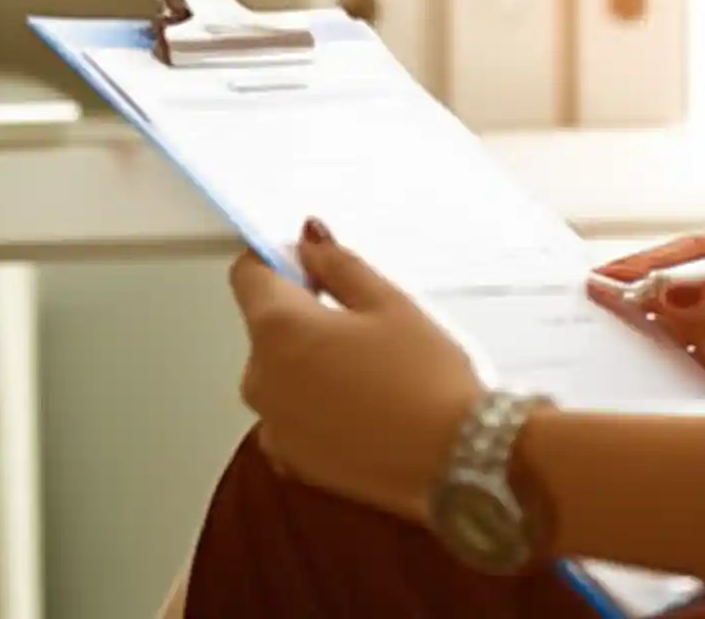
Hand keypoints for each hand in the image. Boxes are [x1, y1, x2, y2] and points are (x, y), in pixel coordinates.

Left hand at [229, 218, 481, 521]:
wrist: (456, 459)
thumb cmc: (426, 379)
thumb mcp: (390, 303)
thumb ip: (339, 265)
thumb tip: (310, 243)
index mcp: (278, 329)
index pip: (248, 274)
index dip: (282, 261)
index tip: (318, 266)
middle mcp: (260, 378)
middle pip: (266, 327)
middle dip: (306, 316)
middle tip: (367, 324)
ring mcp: (274, 425)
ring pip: (282, 373)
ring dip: (312, 363)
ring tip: (374, 372)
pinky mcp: (294, 461)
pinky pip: (293, 416)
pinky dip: (318, 406)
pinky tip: (366, 408)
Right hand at [589, 224, 704, 393]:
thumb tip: (666, 291)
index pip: (687, 260)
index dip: (643, 268)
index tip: (602, 279)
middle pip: (677, 302)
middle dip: (635, 306)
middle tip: (592, 316)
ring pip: (683, 342)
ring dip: (650, 344)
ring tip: (612, 349)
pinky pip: (702, 381)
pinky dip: (675, 381)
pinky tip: (652, 383)